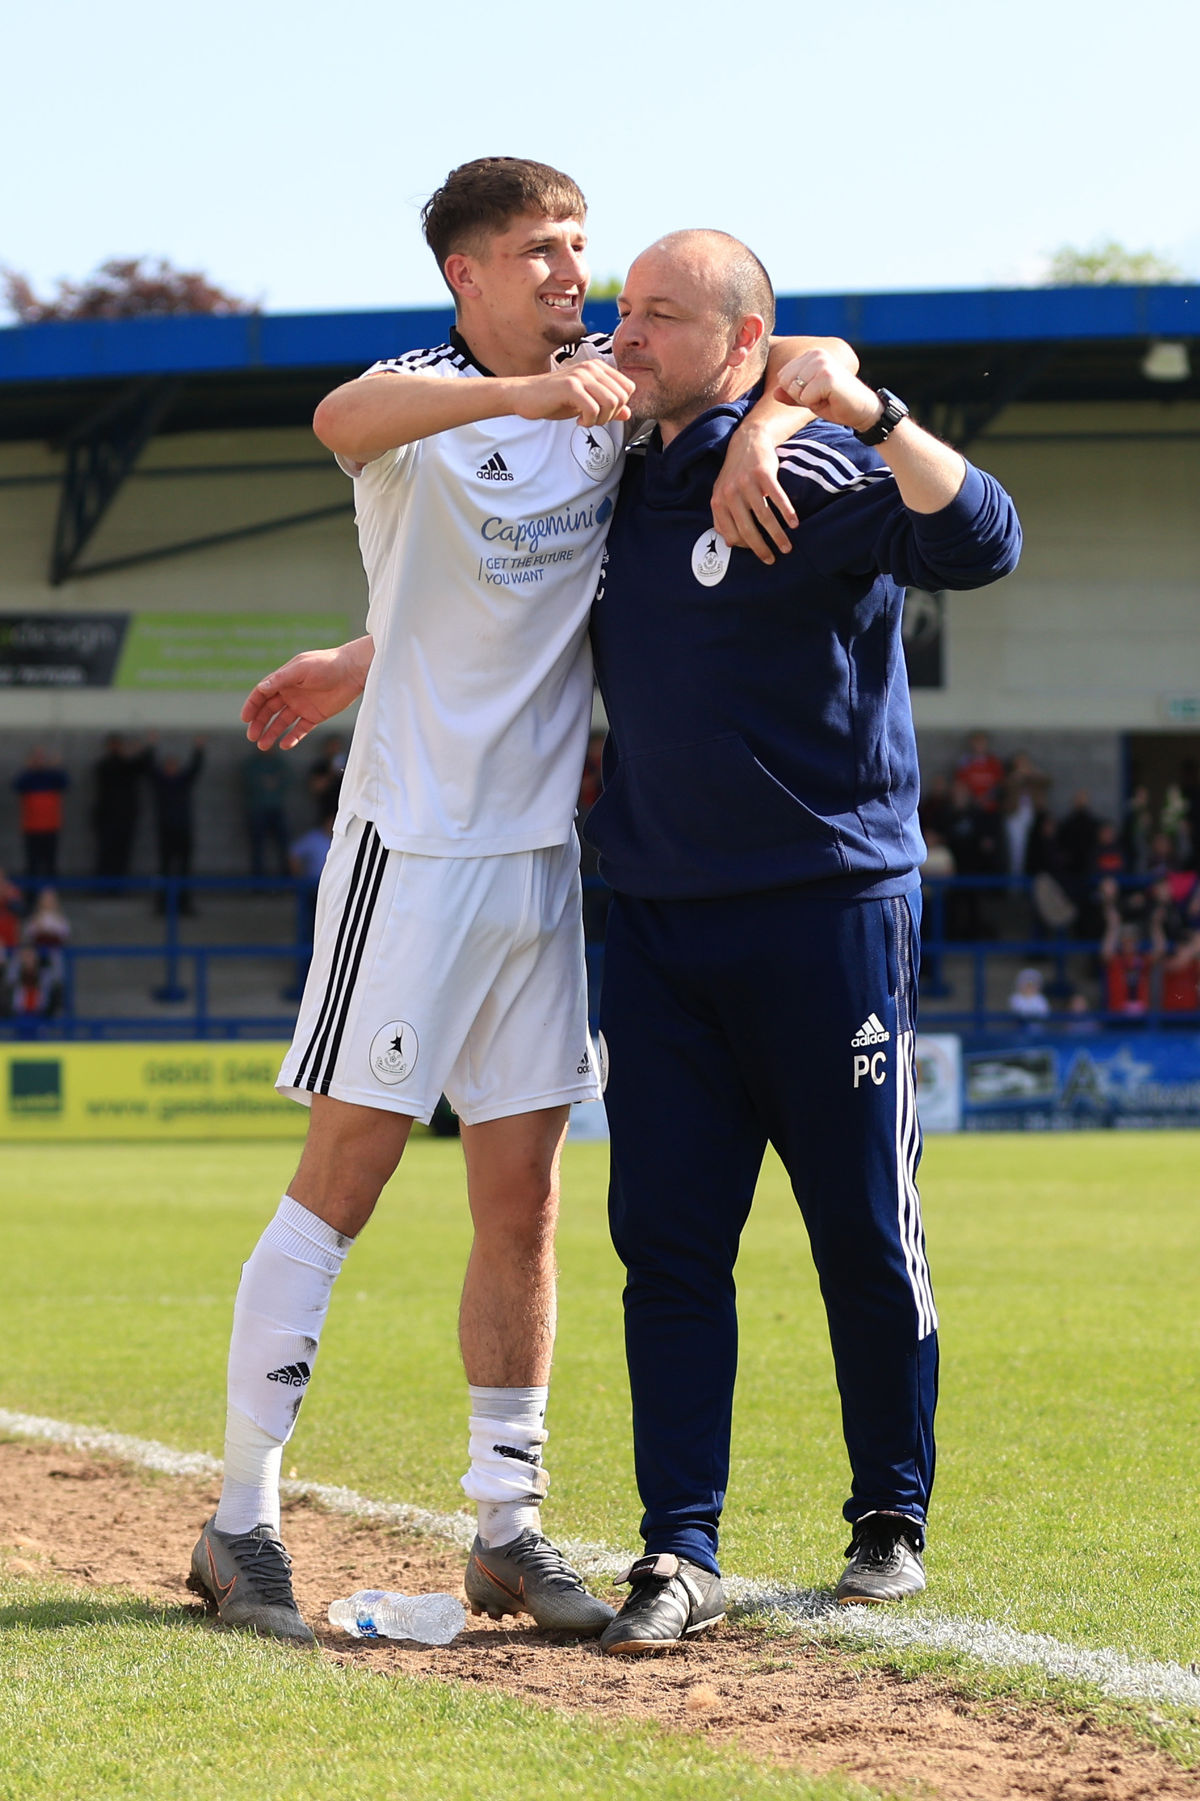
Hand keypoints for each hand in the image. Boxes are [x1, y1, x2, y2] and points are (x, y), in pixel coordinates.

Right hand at [241, 642, 370, 750]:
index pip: (262, 694)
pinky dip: (292, 737)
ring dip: (272, 733)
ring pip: (282, 722)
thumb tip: (261, 689)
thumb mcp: (301, 669)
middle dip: (259, 724)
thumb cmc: (327, 664)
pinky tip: (284, 745)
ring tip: (263, 746)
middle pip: (269, 711)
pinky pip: (300, 729)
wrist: (353, 671)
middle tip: (251, 737)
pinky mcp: (315, 716)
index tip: (245, 719)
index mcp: (284, 680)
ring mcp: (302, 706)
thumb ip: (281, 679)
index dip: (252, 706)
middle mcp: (290, 693)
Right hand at [512, 362, 634, 426]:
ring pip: (611, 403)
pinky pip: (594, 409)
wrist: (524, 396)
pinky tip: (579, 421)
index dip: (620, 406)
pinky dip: (590, 421)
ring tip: (586, 420)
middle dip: (611, 415)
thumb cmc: (554, 399)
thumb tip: (628, 414)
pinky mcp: (570, 386)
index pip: (628, 387)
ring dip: (601, 419)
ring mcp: (581, 375)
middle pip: (622, 397)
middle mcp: (592, 367)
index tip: (603, 412)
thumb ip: (607, 406)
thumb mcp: (585, 403)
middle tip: (594, 419)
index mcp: (598, 367)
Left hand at [711, 426, 800, 564]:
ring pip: (764, 517)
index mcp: (718, 502)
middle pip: (747, 529)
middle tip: (772, 560)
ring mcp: (746, 483)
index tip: (757, 553)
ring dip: (777, 536)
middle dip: (761, 548)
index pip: (731, 534)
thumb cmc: (735, 473)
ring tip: (787, 547)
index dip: (744, 547)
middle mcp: (730, 494)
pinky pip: (777, 498)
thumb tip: (729, 543)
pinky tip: (794, 524)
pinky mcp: (763, 474)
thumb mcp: (722, 494)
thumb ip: (722, 517)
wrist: (747, 441)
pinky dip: (787, 513)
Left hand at [774, 349, 885, 433]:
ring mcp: (822, 363)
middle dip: (799, 396)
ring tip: (825, 397)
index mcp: (811, 354)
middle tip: (820, 396)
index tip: (815, 393)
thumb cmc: (834, 403)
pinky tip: (830, 400)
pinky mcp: (827, 376)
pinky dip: (815, 405)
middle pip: (785, 382)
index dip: (796, 391)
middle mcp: (816, 354)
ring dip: (808, 401)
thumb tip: (774, 392)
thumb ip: (790, 394)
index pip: (782, 376)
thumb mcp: (807, 398)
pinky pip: (805, 398)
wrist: (861, 410)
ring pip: (794, 389)